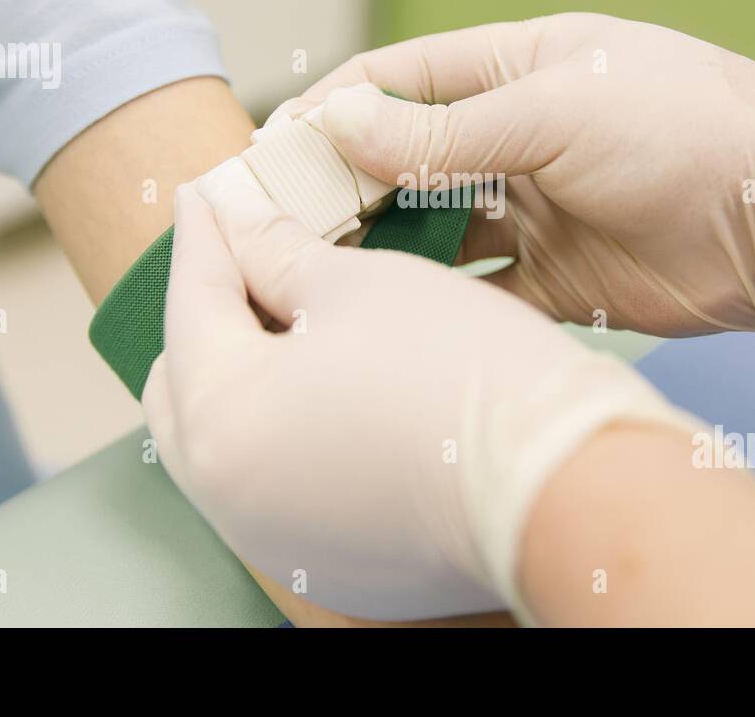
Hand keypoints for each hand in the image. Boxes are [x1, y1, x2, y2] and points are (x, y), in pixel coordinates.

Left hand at [142, 183, 695, 621]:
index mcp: (223, 420)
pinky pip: (276, 483)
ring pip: (228, 439)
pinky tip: (333, 387)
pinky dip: (286, 431)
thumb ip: (276, 249)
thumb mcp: (361, 284)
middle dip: (211, 314)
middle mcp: (230, 496)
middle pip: (189, 382)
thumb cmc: (465, 372)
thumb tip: (236, 219)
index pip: (191, 300)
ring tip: (294, 317)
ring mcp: (275, 538)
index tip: (208, 192)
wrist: (565, 480)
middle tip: (249, 259)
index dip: (205, 231)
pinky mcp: (327, 562)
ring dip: (247, 374)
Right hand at [270, 13, 754, 336]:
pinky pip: (478, 293)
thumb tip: (340, 126)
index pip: (401, 78)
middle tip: (280, 225)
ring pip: (433, 231)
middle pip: (406, 160)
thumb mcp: (555, 112)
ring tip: (314, 274)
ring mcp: (535, 213)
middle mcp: (517, 140)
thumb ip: (445, 131)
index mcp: (517, 71)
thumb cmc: (684, 129)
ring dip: (381, 249)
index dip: (336, 108)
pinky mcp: (556, 281)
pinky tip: (388, 322)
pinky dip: (436, 305)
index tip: (275, 148)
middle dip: (345, 187)